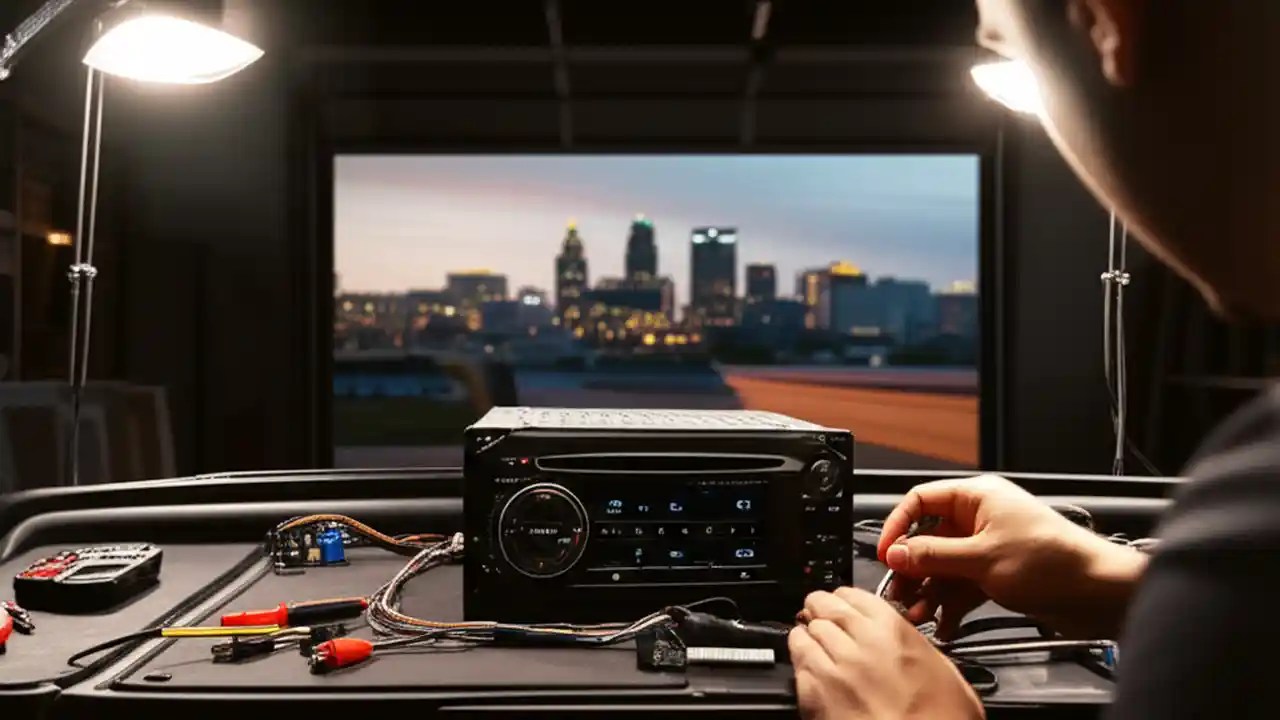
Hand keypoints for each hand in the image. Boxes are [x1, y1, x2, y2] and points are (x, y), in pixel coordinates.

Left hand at [790, 587, 983, 719]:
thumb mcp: (947, 674)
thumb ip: (917, 647)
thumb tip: (906, 642)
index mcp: (892, 631)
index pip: (852, 594)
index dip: (845, 599)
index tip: (845, 605)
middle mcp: (857, 643)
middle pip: (821, 607)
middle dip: (820, 611)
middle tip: (822, 618)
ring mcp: (831, 668)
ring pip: (803, 634)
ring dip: (808, 637)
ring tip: (814, 644)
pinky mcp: (812, 696)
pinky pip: (798, 667)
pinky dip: (802, 666)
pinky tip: (812, 673)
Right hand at [876, 474, 1147, 638]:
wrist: (1098, 592)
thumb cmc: (1054, 561)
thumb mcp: (982, 558)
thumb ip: (933, 556)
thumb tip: (897, 553)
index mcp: (976, 497)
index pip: (921, 501)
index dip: (898, 526)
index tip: (887, 554)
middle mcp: (980, 518)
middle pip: (929, 539)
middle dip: (913, 569)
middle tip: (900, 593)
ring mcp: (989, 547)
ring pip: (944, 567)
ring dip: (929, 592)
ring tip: (919, 615)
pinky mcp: (998, 573)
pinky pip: (962, 586)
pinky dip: (950, 604)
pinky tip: (944, 623)